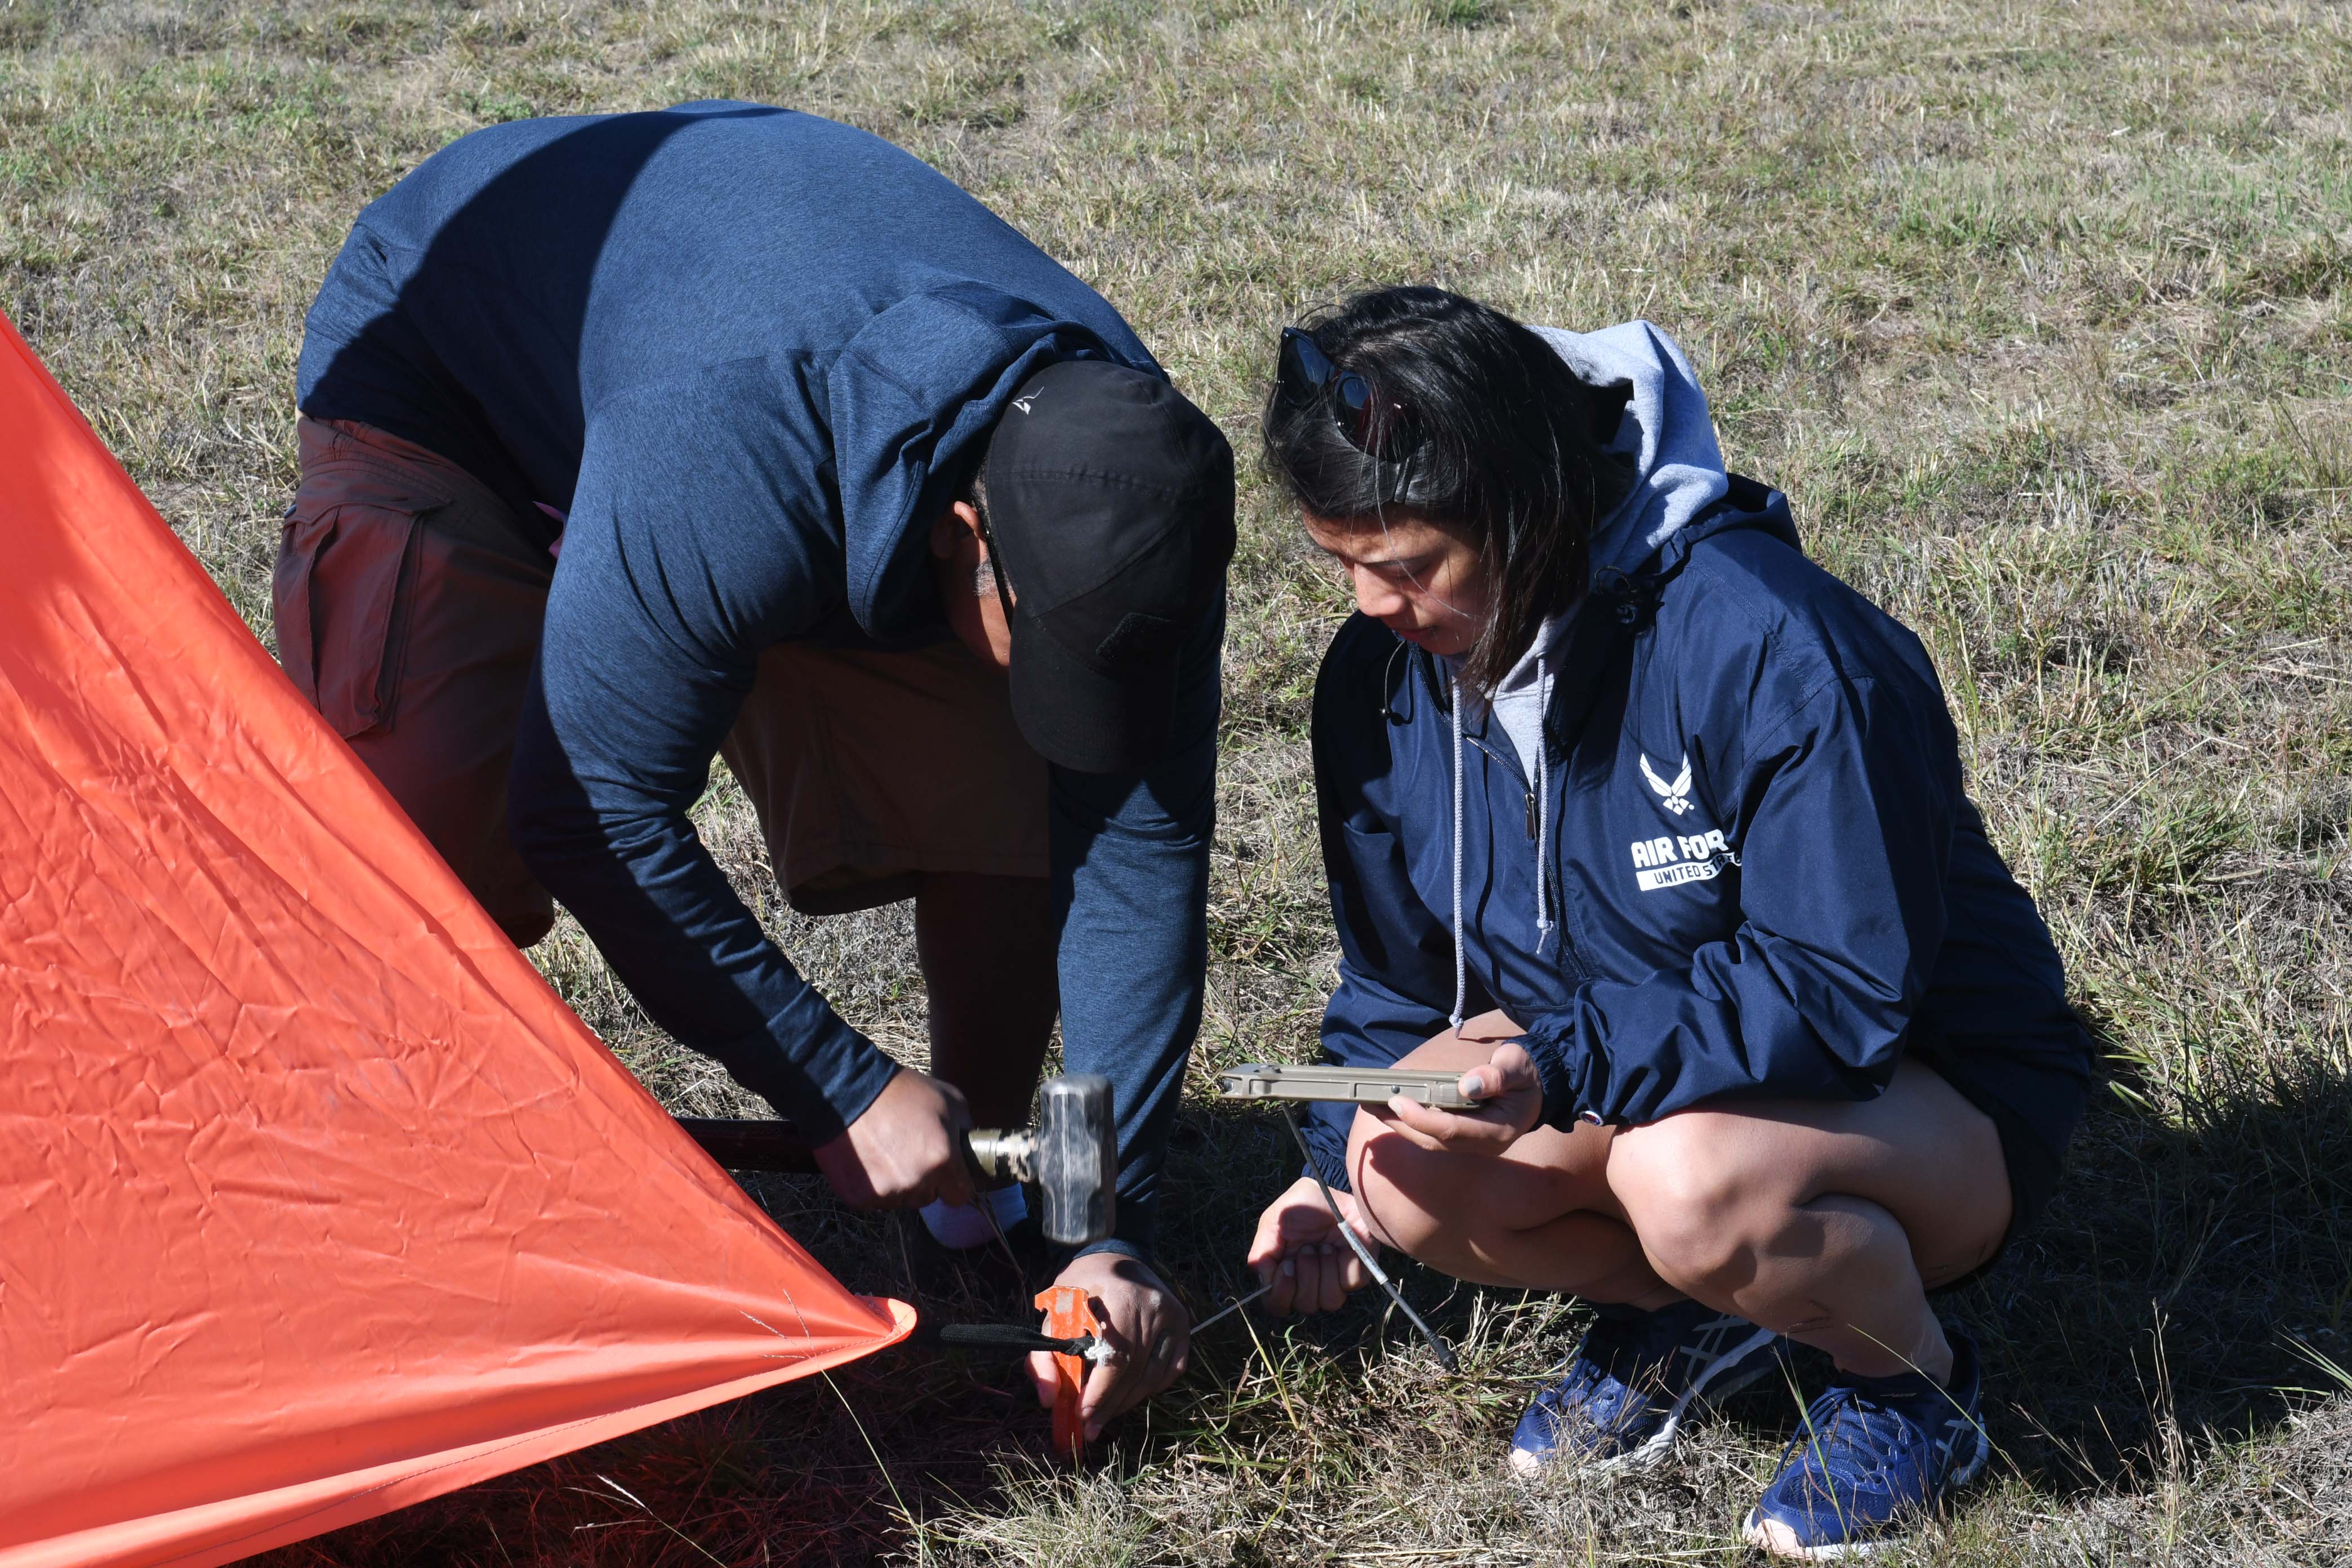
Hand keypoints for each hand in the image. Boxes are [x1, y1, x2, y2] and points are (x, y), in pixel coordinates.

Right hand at [814, 1066, 974, 1209]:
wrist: (846, 1091)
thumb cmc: (900, 1091)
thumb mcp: (949, 1099)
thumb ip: (965, 1130)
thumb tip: (970, 1150)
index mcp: (942, 1160)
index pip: (960, 1196)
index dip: (954, 1182)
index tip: (947, 1172)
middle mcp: (916, 1182)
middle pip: (928, 1197)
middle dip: (924, 1180)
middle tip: (909, 1151)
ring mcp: (886, 1192)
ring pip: (900, 1200)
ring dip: (898, 1184)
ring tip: (885, 1152)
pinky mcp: (859, 1197)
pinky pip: (875, 1201)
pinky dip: (873, 1186)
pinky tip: (868, 1160)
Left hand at [1025, 1251, 1187, 1441]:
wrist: (1117, 1258)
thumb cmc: (1081, 1287)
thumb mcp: (1054, 1311)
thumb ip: (1044, 1356)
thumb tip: (1048, 1400)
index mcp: (1121, 1297)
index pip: (1117, 1357)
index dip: (1101, 1393)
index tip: (1082, 1417)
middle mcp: (1154, 1306)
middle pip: (1135, 1371)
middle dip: (1110, 1405)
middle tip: (1090, 1428)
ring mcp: (1174, 1316)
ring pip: (1154, 1376)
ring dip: (1128, 1402)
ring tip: (1105, 1415)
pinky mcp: (1183, 1325)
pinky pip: (1171, 1370)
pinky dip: (1150, 1388)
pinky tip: (1129, 1394)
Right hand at [1246, 1175, 1372, 1314]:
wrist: (1334, 1193)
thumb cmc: (1303, 1205)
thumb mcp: (1275, 1219)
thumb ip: (1262, 1250)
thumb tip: (1263, 1278)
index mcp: (1285, 1274)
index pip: (1276, 1304)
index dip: (1281, 1292)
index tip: (1287, 1265)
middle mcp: (1308, 1282)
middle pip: (1305, 1305)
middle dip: (1307, 1276)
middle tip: (1309, 1248)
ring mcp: (1334, 1280)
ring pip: (1330, 1301)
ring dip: (1327, 1270)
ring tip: (1326, 1247)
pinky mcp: (1356, 1273)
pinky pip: (1352, 1283)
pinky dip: (1346, 1263)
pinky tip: (1343, 1247)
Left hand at [1377, 1038, 1541, 1156]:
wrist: (1537, 1086)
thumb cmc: (1525, 1073)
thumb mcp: (1516, 1067)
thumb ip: (1497, 1075)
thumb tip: (1468, 1085)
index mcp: (1499, 1130)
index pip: (1452, 1130)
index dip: (1422, 1118)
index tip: (1398, 1101)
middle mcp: (1484, 1144)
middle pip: (1434, 1140)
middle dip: (1401, 1124)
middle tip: (1372, 1104)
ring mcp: (1474, 1143)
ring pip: (1430, 1141)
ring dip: (1400, 1125)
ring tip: (1374, 1106)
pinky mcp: (1465, 1138)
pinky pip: (1433, 1135)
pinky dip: (1411, 1123)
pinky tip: (1393, 1109)